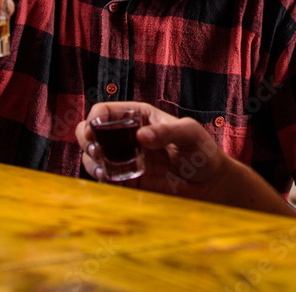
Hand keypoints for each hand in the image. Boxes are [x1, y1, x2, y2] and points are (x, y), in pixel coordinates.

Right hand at [76, 101, 231, 200]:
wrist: (209, 183)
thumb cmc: (202, 150)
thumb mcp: (190, 134)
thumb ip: (167, 132)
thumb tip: (141, 136)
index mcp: (137, 115)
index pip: (105, 111)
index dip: (94, 119)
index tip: (95, 132)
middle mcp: (126, 135)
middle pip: (89, 131)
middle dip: (86, 140)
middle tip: (96, 151)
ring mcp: (124, 157)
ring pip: (92, 155)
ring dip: (91, 161)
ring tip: (103, 169)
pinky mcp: (126, 178)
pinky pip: (104, 176)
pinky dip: (101, 177)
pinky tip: (108, 179)